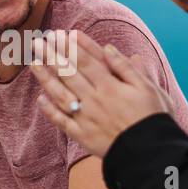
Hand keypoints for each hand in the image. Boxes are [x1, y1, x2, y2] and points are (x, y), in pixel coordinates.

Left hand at [29, 30, 173, 158]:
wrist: (150, 154)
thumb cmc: (154, 119)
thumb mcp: (148, 88)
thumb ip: (127, 68)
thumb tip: (109, 49)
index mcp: (111, 86)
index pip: (86, 61)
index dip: (72, 46)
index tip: (60, 34)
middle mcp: (94, 99)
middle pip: (69, 73)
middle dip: (52, 55)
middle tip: (38, 41)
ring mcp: (85, 117)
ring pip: (60, 94)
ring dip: (45, 77)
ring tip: (33, 62)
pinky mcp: (82, 136)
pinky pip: (61, 121)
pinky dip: (49, 110)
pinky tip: (40, 99)